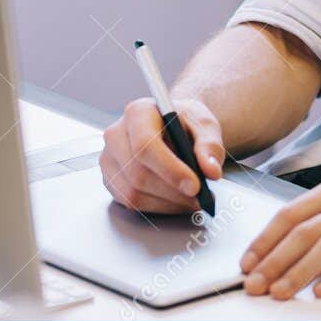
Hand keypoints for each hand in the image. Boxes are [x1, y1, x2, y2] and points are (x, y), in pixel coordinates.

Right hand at [98, 96, 223, 213]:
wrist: (173, 126)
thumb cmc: (186, 122)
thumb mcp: (205, 125)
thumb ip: (210, 146)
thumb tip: (211, 170)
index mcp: (137, 113)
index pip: (145, 145)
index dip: (170, 169)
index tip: (195, 186)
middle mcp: (116, 135)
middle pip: (138, 173)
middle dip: (173, 192)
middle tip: (201, 197)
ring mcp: (109, 159)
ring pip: (134, 193)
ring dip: (168, 203)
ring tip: (193, 200)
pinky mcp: (111, 180)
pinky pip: (132, 202)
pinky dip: (159, 207)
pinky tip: (177, 201)